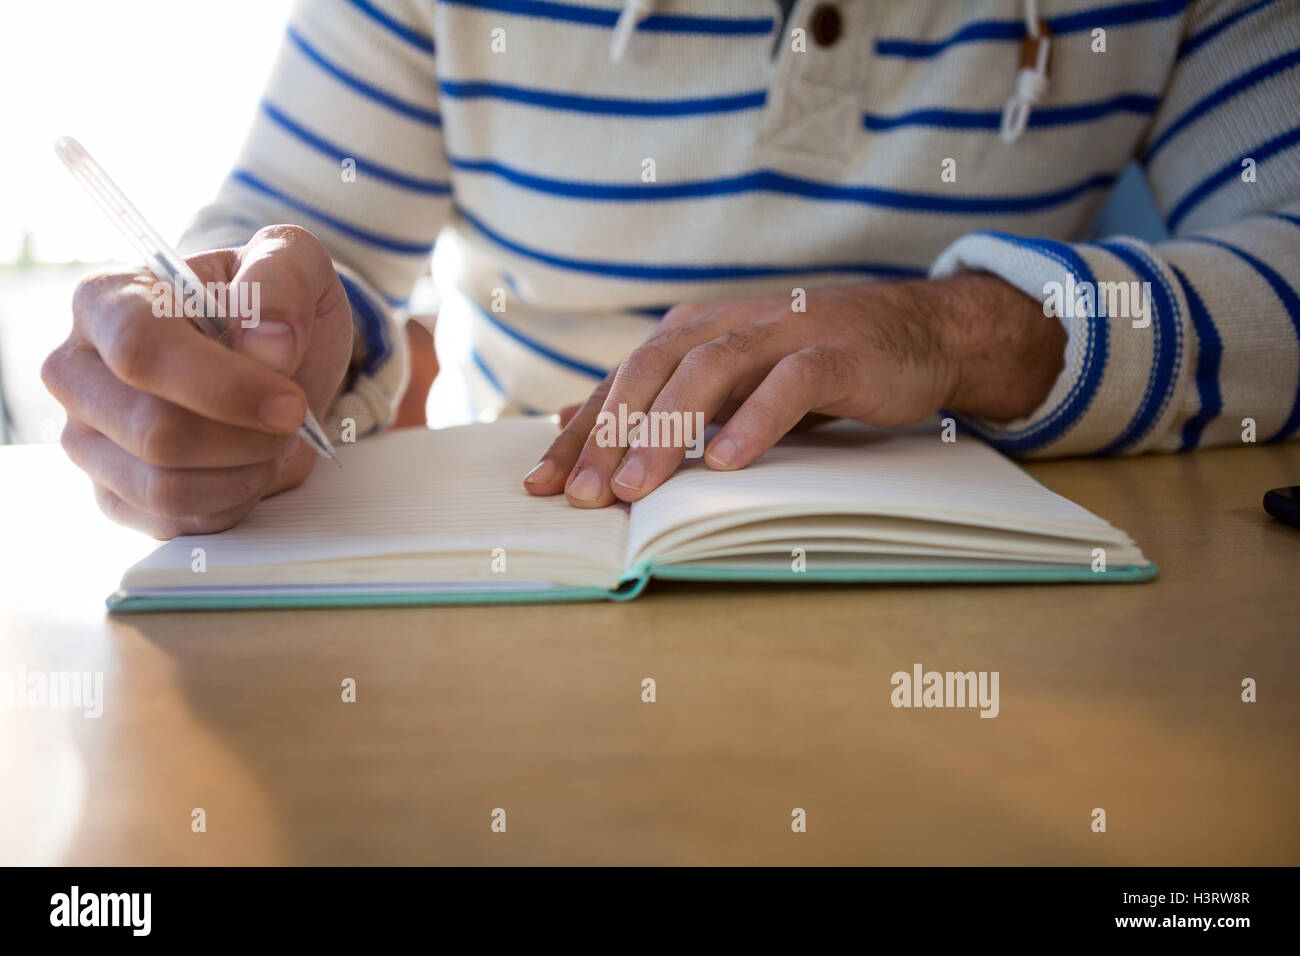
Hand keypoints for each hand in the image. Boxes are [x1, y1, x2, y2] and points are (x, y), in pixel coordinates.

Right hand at [42, 224, 352, 537]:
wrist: (278, 361)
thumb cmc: (272, 308)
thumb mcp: (293, 262)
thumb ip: (283, 279)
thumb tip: (267, 342)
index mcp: (108, 301)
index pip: (141, 351)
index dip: (224, 387)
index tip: (291, 401)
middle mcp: (79, 372)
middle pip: (155, 433)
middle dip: (248, 437)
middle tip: (292, 417)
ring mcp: (88, 440)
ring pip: (165, 488)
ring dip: (245, 472)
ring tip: (273, 439)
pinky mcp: (113, 495)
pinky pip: (176, 522)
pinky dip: (234, 501)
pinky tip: (248, 465)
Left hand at [524, 275, 1063, 506]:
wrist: (914, 333)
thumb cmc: (809, 367)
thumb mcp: (726, 385)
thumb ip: (661, 404)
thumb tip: (577, 427)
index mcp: (691, 334)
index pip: (619, 384)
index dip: (578, 434)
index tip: (541, 488)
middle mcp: (725, 324)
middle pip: (651, 373)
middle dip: (610, 436)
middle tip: (582, 498)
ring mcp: (782, 332)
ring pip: (710, 372)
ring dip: (669, 432)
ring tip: (639, 490)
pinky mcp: (835, 351)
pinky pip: (789, 383)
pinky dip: (757, 420)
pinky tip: (729, 463)